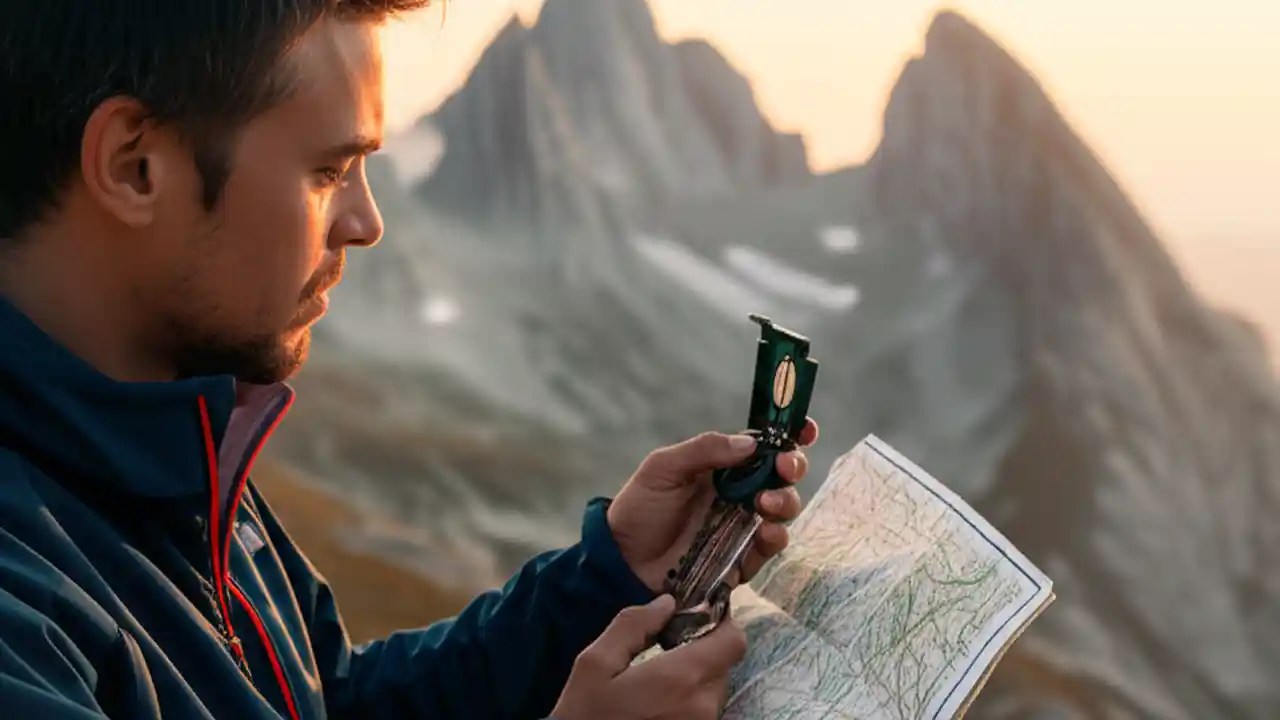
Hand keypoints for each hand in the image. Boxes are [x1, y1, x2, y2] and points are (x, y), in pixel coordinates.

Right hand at [551, 595, 746, 719]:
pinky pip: (703, 713)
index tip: (700, 620)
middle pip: (722, 666)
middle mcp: (702, 707)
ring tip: (658, 688)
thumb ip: (633, 626)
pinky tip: (658, 707)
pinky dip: (688, 705)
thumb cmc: (585, 715)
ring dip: (694, 683)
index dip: (722, 625)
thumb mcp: (595, 664)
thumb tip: (668, 603)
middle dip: (700, 655)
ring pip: (713, 692)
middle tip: (667, 654)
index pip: (733, 642)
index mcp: (680, 679)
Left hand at [608, 418, 819, 591]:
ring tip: (766, 503)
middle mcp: (739, 493)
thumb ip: (704, 450)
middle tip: (786, 468)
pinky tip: (766, 532)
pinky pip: (770, 546)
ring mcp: (743, 525)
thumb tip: (751, 442)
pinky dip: (775, 536)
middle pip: (783, 475)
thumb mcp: (664, 468)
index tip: (806, 429)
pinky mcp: (742, 559)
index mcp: (723, 466)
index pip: (765, 446)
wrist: (622, 561)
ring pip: (784, 509)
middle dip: (794, 466)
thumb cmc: (640, 508)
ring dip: (785, 501)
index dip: (790, 435)